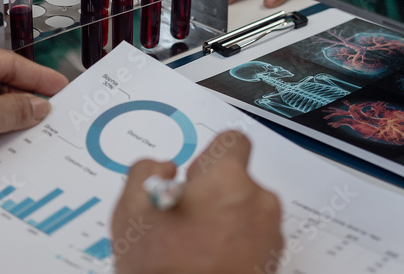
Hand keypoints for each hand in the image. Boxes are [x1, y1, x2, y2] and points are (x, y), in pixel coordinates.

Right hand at [113, 131, 283, 273]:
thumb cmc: (163, 270)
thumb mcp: (130, 213)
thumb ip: (145, 172)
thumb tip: (163, 167)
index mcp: (229, 180)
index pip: (232, 141)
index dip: (208, 156)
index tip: (192, 179)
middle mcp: (259, 203)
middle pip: (238, 182)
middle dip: (213, 195)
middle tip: (184, 222)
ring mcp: (271, 236)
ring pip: (246, 213)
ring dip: (225, 222)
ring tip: (194, 250)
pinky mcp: (273, 264)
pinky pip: (254, 240)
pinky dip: (236, 247)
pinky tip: (208, 265)